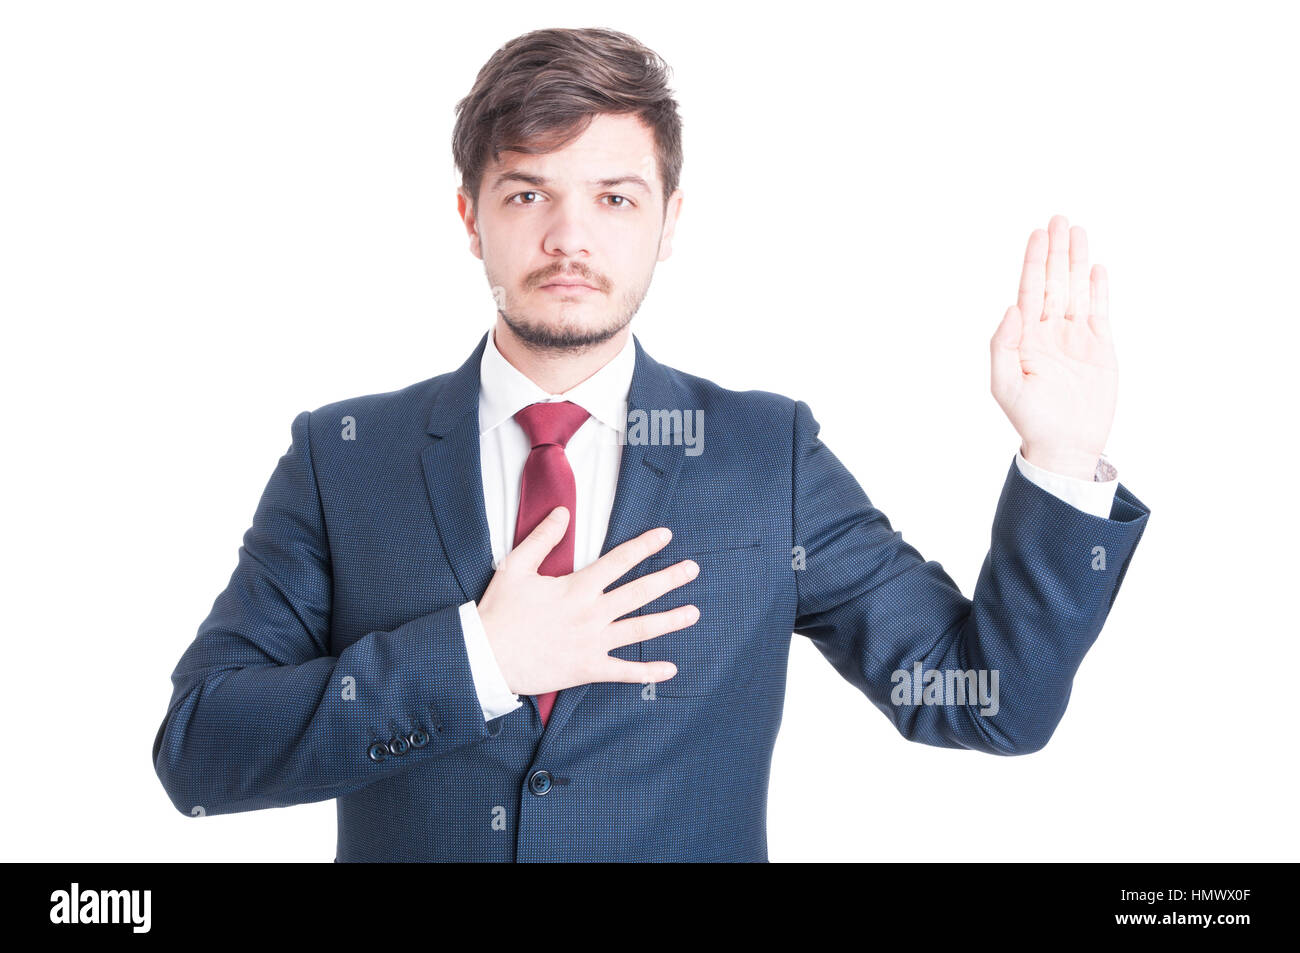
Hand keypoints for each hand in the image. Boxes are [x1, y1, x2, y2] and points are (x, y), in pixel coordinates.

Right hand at [477, 506, 698, 694]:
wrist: (486, 656)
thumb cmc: (499, 611)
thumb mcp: (516, 566)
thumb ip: (543, 538)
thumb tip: (563, 513)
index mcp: (577, 587)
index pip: (619, 561)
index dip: (645, 546)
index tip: (666, 536)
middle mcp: (592, 613)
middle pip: (639, 592)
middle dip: (669, 579)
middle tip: (694, 569)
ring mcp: (593, 643)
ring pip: (640, 630)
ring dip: (670, 621)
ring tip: (694, 612)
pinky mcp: (587, 669)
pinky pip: (624, 672)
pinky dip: (648, 673)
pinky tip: (671, 670)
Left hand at [990, 214, 1117, 479]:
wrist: (1065, 445)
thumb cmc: (1030, 419)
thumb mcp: (1005, 385)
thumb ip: (1003, 345)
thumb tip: (1010, 308)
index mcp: (1025, 337)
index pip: (1030, 290)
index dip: (1034, 262)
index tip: (1037, 234)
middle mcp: (1049, 331)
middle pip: (1054, 282)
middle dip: (1055, 252)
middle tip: (1058, 219)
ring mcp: (1075, 337)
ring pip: (1077, 290)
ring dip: (1077, 262)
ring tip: (1077, 231)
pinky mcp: (1100, 347)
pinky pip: (1100, 311)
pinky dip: (1099, 289)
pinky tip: (1096, 268)